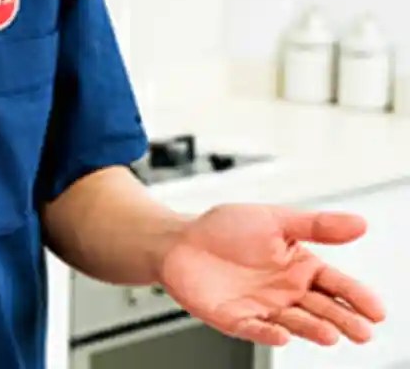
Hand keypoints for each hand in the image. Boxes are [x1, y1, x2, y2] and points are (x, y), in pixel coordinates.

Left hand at [159, 204, 386, 346]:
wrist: (178, 240)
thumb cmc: (224, 229)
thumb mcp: (273, 220)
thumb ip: (315, 225)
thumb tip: (359, 223)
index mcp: (299, 267)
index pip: (335, 284)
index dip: (356, 296)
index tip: (377, 310)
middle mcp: (284, 292)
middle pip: (321, 308)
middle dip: (343, 320)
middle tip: (364, 331)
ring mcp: (261, 307)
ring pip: (293, 321)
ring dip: (312, 329)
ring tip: (331, 334)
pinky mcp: (234, 318)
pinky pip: (254, 328)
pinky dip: (268, 333)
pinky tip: (283, 335)